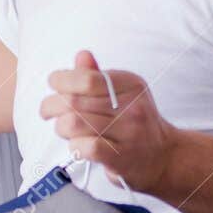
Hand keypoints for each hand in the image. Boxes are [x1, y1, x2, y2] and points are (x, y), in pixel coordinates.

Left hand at [40, 50, 176, 193]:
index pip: (86, 78)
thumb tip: (81, 55)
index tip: (54, 85)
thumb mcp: (123, 93)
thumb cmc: (136, 123)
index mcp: (130, 85)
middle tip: (47, 112)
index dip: (61, 80)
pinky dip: (74, 146)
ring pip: (74, 124)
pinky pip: (85, 147)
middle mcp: (132, 106)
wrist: (165, 157)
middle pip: (74, 101)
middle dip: (51, 106)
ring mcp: (128, 133)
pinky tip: (77, 145)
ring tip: (63, 129)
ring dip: (60, 127)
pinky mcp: (122, 157)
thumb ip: (98, 76)